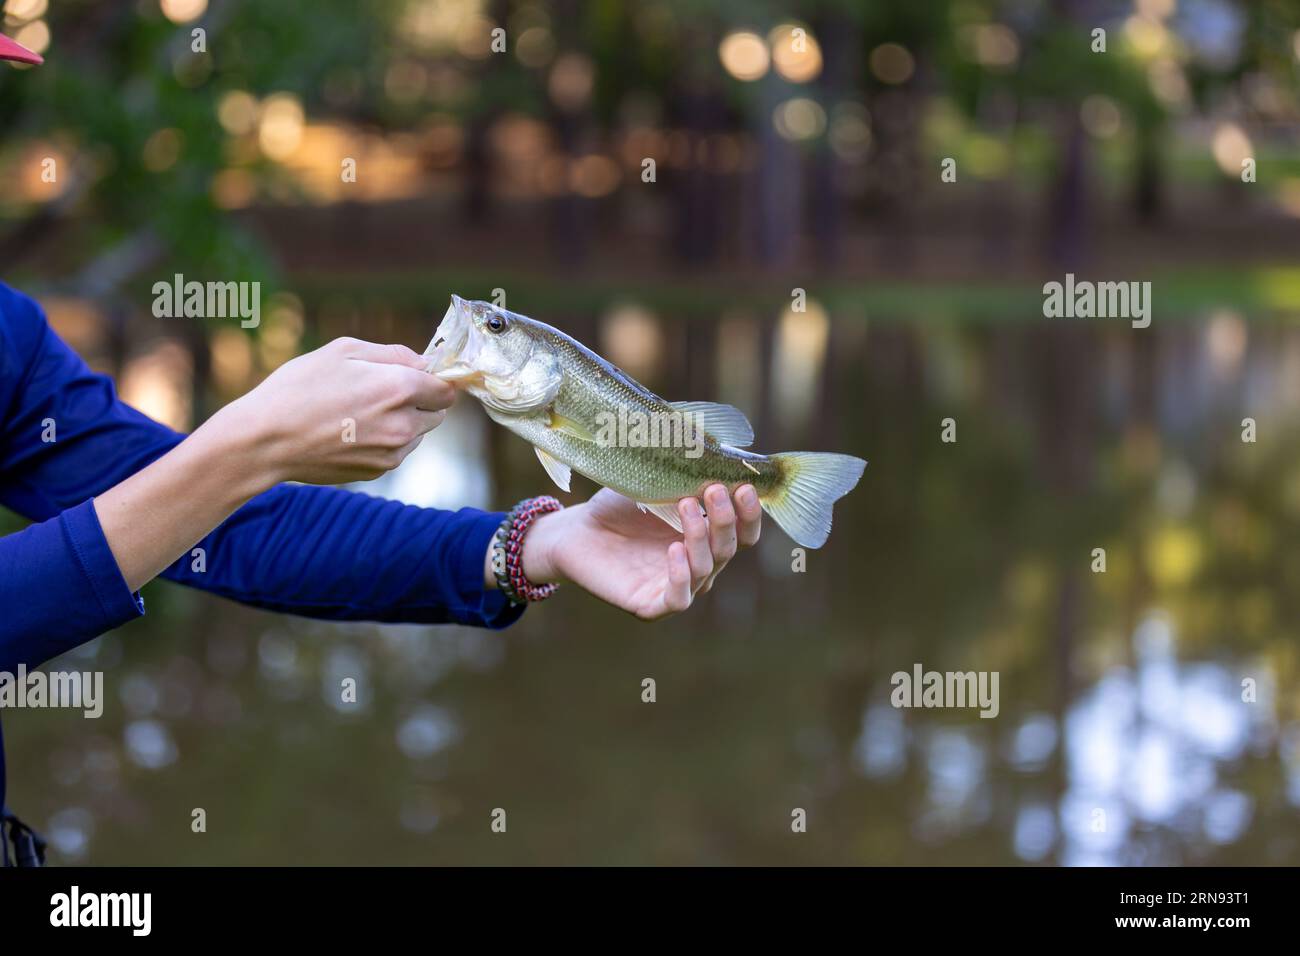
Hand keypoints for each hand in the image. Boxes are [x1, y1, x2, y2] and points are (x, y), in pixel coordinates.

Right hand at [213, 337, 455, 485]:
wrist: (265, 440)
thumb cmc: (299, 388)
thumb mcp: (343, 351)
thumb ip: (393, 354)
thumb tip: (423, 362)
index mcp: (399, 388)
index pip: (447, 388)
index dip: (436, 380)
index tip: (421, 376)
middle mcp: (404, 424)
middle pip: (438, 413)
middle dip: (421, 400)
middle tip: (384, 391)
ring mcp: (393, 452)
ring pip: (418, 433)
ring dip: (404, 421)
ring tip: (361, 412)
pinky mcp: (379, 471)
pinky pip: (397, 451)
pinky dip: (386, 440)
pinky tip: (352, 431)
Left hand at [519, 484, 762, 619]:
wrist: (576, 530)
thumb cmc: (617, 507)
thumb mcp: (654, 484)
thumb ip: (685, 474)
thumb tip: (716, 449)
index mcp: (706, 536)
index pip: (742, 531)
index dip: (749, 513)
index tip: (745, 486)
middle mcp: (698, 564)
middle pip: (729, 548)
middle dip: (726, 519)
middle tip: (715, 490)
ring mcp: (675, 585)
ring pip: (706, 569)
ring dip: (701, 536)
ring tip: (686, 506)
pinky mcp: (650, 604)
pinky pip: (678, 598)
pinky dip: (681, 576)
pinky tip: (675, 549)